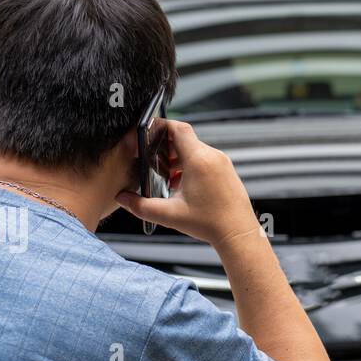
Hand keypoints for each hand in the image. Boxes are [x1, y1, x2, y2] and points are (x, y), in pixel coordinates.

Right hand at [115, 118, 262, 247]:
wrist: (238, 233)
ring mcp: (222, 162)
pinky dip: (192, 165)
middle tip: (155, 163)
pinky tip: (184, 185)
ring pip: (195, 149)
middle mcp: (213, 156)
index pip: (178, 128)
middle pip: (185, 139)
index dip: (161, 126)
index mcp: (198, 160)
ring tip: (168, 177)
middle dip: (167, 148)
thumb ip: (141, 206)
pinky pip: (206, 158)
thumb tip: (122, 198)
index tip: (149, 133)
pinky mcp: (227, 170)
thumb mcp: (170, 215)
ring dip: (179, 158)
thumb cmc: (211, 224)